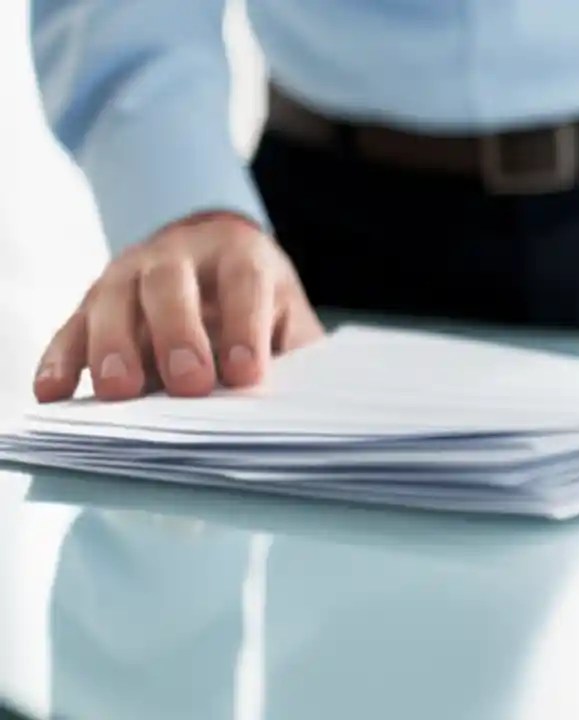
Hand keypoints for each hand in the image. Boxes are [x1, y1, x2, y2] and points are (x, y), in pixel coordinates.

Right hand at [33, 212, 323, 401]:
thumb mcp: (289, 317)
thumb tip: (290, 406)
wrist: (214, 254)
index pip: (244, 283)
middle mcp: (180, 254)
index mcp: (239, 254)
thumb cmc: (261, 302)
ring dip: (114, 345)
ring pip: (115, 298)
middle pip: (172, 283)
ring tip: (119, 391)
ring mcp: (131, 271)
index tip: (246, 375)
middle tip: (188, 384)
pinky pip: (73, 325)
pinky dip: (61, 357)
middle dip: (178, 333)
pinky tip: (54, 390)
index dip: (245, 327)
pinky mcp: (96, 299)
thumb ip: (289, 352)